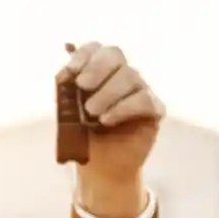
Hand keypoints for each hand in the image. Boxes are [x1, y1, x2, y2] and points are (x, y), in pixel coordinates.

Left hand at [57, 42, 165, 217]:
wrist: (100, 169)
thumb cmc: (84, 138)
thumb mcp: (67, 114)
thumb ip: (66, 94)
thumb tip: (64, 74)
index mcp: (99, 73)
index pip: (96, 49)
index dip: (83, 56)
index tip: (69, 74)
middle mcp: (121, 76)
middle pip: (115, 55)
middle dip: (97, 68)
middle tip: (82, 86)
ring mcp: (140, 91)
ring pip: (130, 76)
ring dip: (107, 93)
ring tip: (91, 113)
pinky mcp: (154, 110)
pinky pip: (144, 99)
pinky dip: (123, 108)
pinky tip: (107, 120)